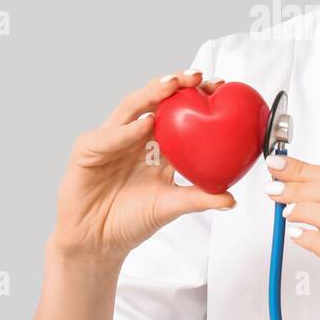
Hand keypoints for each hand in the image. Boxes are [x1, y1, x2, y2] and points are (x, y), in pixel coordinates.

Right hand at [49, 69, 234, 266]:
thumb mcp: (171, 206)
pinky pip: (109, 136)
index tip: (221, 87)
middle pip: (155, 100)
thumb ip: (199, 198)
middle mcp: (134, 135)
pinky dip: (128, 130)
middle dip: (176, 84)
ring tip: (173, 85)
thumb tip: (231, 199)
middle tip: (197, 77)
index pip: (177, 111)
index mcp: (156, 144)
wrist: (97, 242)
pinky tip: (146, 124)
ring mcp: (110, 139)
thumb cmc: (130, 221)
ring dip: (151, 94)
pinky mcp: (88, 149)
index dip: (196, 97)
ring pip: (131, 107)